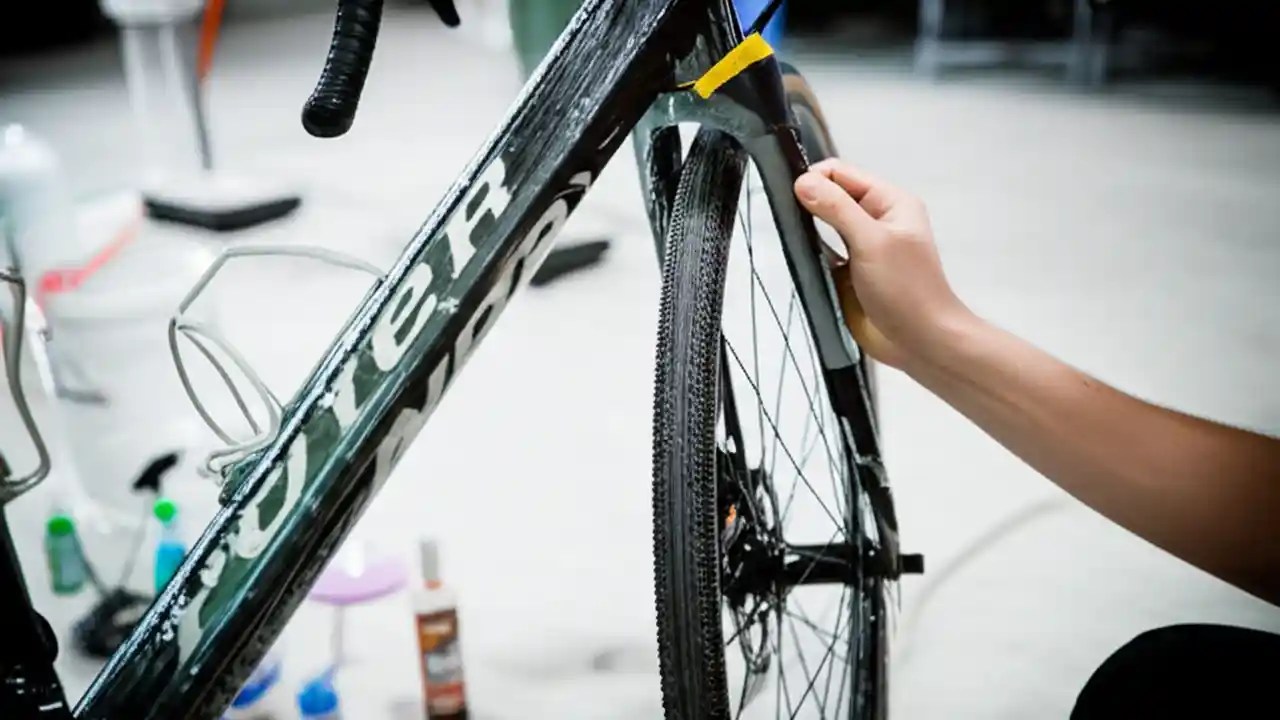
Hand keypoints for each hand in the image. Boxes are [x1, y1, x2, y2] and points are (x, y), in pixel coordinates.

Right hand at [794, 159, 969, 368]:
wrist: (921, 342)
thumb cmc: (906, 290)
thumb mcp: (871, 242)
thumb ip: (836, 210)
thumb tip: (802, 182)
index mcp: (890, 202)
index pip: (842, 173)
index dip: (816, 179)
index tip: (792, 197)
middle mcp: (876, 219)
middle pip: (832, 196)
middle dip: (808, 202)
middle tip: (786, 218)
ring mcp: (862, 247)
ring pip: (824, 225)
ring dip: (807, 229)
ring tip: (791, 239)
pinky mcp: (850, 272)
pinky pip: (823, 253)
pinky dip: (810, 254)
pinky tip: (799, 261)